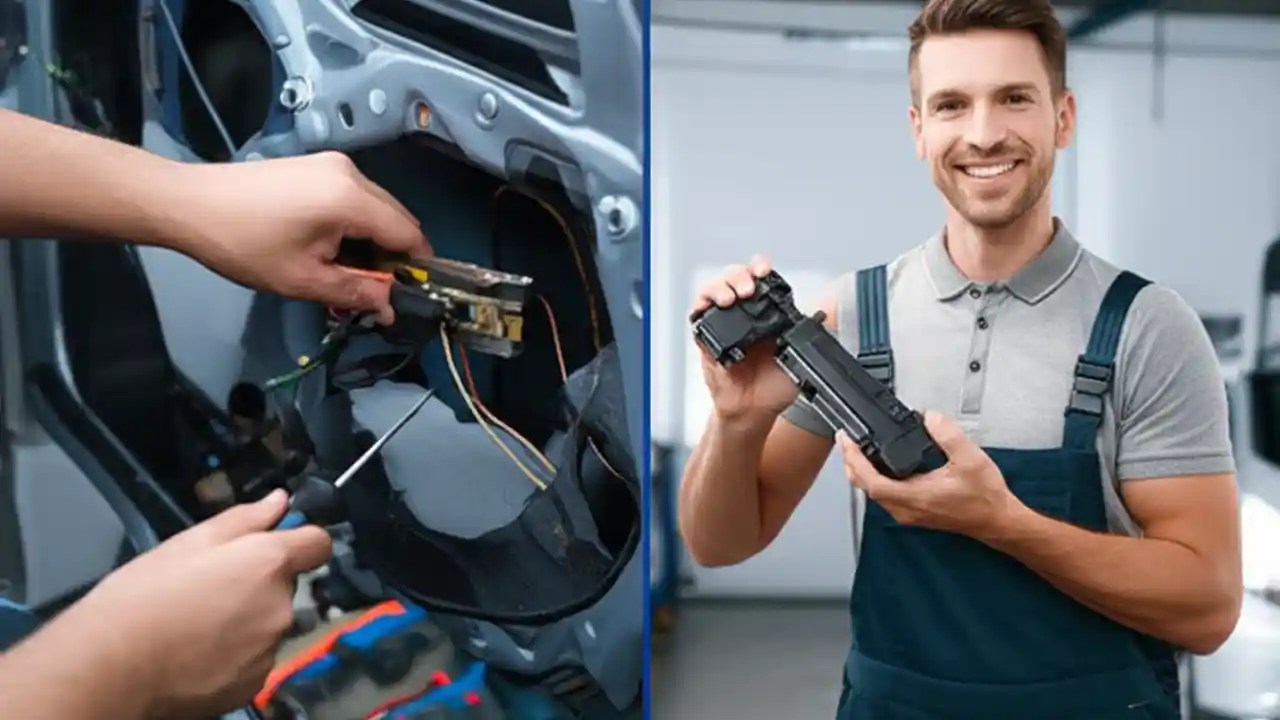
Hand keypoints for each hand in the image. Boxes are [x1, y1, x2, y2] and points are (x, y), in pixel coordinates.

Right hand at [67, 490, 331, 718]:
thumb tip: (280, 501)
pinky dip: (237, 655)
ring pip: (270, 623)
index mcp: (268, 564)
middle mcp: (280, 606)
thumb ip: (244, 519)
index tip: (275, 546)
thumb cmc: (143, 596)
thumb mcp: (188, 543)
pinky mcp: (255, 682)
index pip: (318, 543)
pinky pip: (256, 658)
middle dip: (259, 584)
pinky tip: (199, 654)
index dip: (300, 541)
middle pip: (286, 586)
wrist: (111, 668)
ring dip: (248, 620)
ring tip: (199, 625)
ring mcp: (270, 647)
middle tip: (211, 589)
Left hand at [166, 151, 430, 323]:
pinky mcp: (318, 166)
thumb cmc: (245, 245)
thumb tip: (390, 308)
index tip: (410, 296)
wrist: (189, 203)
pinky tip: (334, 246)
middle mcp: (352, 173)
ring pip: (377, 208)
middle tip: (375, 290)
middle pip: (397, 218)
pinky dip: (357, 224)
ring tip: (349, 271)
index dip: (417, 267)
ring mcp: (334, 165)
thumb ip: (355, 293)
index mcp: (352, 199)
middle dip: (394, 256)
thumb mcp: (303, 280)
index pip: (409, 234)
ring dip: (374, 241)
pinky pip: (356, 198)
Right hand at [691, 254, 797, 419]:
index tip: (764, 270)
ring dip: (721, 287)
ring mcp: (724, 324)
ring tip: (731, 299)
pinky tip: (711, 308)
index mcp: (766, 313)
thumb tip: (827, 315)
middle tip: (748, 289)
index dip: (760, 268)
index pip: (760, 279)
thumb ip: (811, 335)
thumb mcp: (801, 357)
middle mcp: (744, 314)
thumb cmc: (775, 388)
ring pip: (714, 289)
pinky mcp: (707, 339)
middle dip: (740, 275)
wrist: (754, 411)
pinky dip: (701, 306)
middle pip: (735, 277)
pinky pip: (698, 315)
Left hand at [836, 411, 1019, 537]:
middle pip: (865, 487)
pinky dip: (875, 479)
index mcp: (915, 496)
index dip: (854, 460)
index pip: (871, 481)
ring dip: (861, 472)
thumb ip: (949, 435)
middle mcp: (906, 509)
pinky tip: (879, 467)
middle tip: (847, 441)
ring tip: (857, 451)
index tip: (846, 441)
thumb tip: (930, 417)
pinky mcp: (915, 513)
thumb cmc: (985, 497)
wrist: (997, 520)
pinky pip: (885, 496)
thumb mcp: (971, 459)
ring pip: (874, 493)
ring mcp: (909, 514)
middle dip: (851, 463)